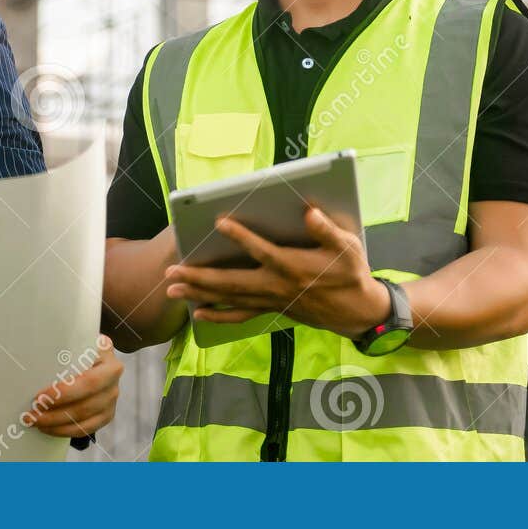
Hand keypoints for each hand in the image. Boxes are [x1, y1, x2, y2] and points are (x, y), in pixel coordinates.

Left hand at [24, 334, 122, 438]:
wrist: (94, 355)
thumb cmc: (76, 347)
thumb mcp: (73, 340)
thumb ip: (59, 345)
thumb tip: (27, 354)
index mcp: (106, 355)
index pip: (88, 380)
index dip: (64, 392)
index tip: (39, 396)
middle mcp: (113, 376)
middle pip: (85, 404)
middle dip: (54, 413)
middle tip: (31, 413)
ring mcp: (112, 397)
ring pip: (83, 419)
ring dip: (55, 424)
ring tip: (34, 421)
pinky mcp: (107, 414)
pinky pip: (86, 429)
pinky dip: (64, 431)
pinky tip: (47, 428)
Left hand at [164, 205, 390, 338]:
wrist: (355, 311)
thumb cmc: (350, 273)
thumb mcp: (348, 248)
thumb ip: (328, 231)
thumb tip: (309, 213)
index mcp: (293, 266)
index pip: (261, 250)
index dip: (241, 236)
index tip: (219, 222)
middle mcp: (276, 286)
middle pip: (232, 281)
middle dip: (200, 276)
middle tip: (172, 271)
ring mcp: (271, 300)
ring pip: (230, 298)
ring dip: (200, 293)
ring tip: (172, 288)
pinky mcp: (271, 308)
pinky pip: (240, 315)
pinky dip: (218, 315)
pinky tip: (198, 313)